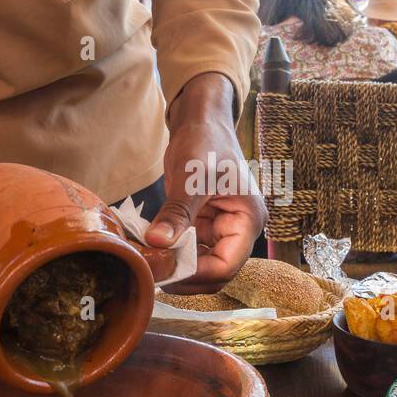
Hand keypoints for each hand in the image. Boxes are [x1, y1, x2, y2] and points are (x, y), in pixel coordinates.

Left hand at [146, 74, 266, 293]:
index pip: (227, 266)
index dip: (196, 274)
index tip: (165, 270)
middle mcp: (239, 230)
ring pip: (200, 265)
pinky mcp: (203, 225)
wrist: (200, 121)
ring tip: (147, 260)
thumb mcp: (192, 176)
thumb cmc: (206, 141)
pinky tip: (149, 248)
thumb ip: (177, 211)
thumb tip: (157, 242)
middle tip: (151, 271)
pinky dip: (170, 252)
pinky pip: (188, 250)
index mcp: (248, 220)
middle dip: (184, 275)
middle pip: (214, 272)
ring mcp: (221, 229)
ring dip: (175, 266)